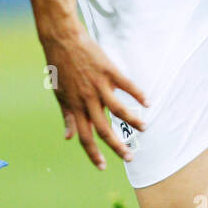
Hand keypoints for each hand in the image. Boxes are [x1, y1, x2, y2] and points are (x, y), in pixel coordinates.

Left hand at [45, 29, 147, 170]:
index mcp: (75, 107)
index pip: (85, 137)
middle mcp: (87, 100)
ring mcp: (98, 85)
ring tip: (144, 128)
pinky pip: (126, 85)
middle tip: (130, 158)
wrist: (61, 40)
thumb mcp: (60, 95)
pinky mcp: (108, 71)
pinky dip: (138, 93)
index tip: (103, 167)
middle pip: (103, 129)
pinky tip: (148, 101)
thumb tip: (68, 138)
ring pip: (118, 109)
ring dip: (132, 121)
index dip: (93, 154)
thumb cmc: (59, 68)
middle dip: (117, 146)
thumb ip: (67, 117)